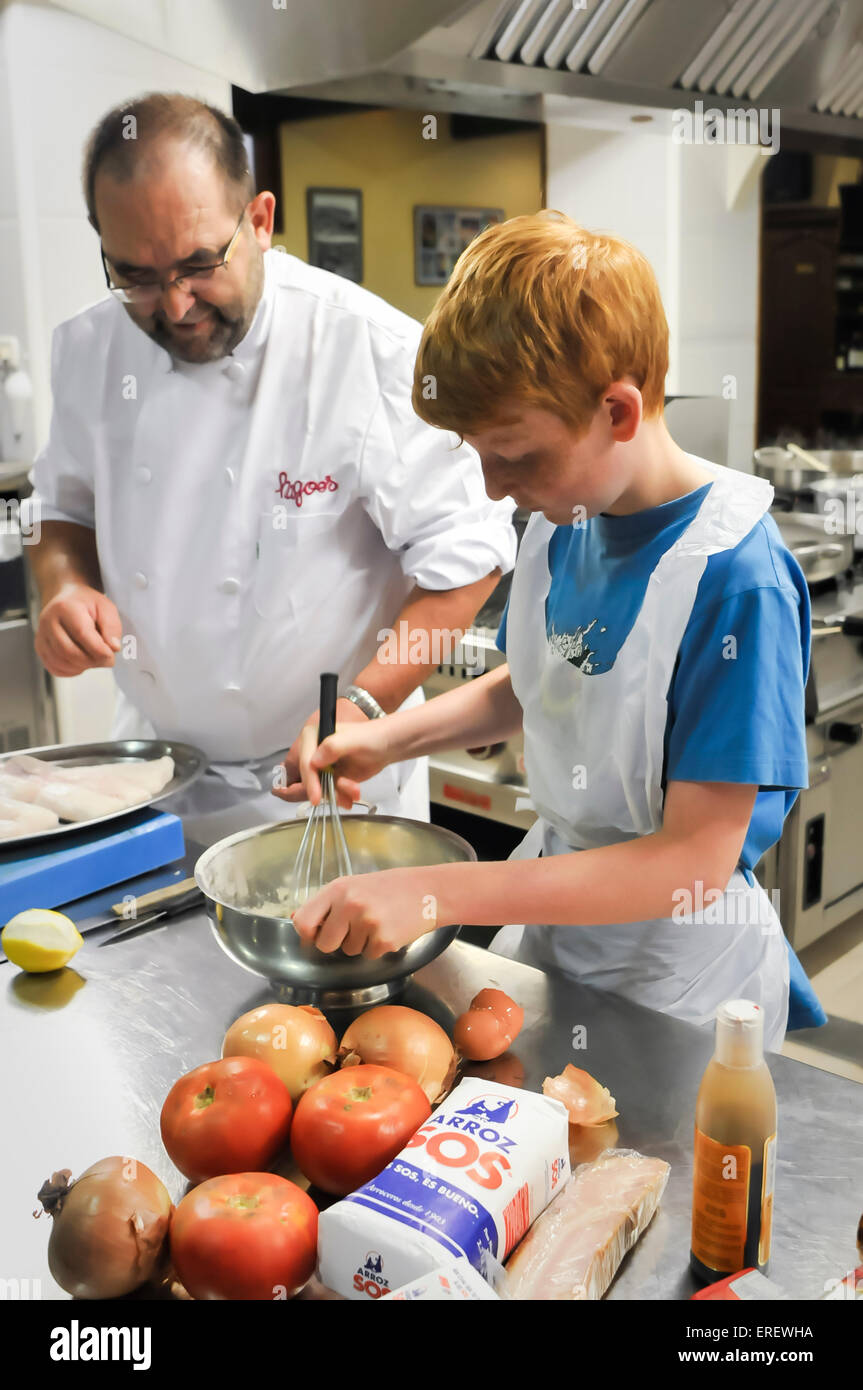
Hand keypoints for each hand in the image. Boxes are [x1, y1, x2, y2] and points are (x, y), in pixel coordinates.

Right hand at [35, 584, 122, 676]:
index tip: (112, 654)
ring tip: (96, 658)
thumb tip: (113, 648)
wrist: (68, 599)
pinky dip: (72, 670)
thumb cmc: (87, 604)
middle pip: (69, 652)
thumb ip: (112, 627)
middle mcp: (48, 621)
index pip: (81, 634)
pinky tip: (82, 661)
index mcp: (65, 608)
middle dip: (92, 661)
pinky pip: (55, 668)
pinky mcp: (40, 648)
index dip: (99, 649)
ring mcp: (42, 635)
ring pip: (62, 662)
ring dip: (84, 666)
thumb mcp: (106, 608)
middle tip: (107, 659)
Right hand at [272, 698, 391, 808]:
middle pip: (307, 779)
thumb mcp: (354, 739)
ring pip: (320, 789)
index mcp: (312, 737)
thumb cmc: (372, 736)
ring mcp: (322, 766)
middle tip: (342, 795)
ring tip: (354, 791)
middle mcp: (313, 752)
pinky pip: (330, 793)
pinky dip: (341, 797)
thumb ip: (333, 746)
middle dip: (325, 790)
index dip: (309, 782)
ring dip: (337, 794)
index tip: (316, 797)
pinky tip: (352, 795)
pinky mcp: (331, 778)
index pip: (305, 763)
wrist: (386, 746)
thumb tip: (314, 761)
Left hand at [292, 867, 444, 957]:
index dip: (309, 934)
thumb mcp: (354, 885)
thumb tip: (296, 919)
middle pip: (324, 944)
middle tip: (354, 929)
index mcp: (338, 889)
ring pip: (348, 951)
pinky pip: (369, 955)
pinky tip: (390, 929)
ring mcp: (367, 922)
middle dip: (337, 943)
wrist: (429, 891)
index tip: (318, 934)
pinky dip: (378, 948)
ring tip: (379, 922)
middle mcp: (349, 904)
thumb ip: (326, 903)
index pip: (304, 922)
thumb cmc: (390, 888)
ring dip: (361, 943)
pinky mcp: (384, 940)